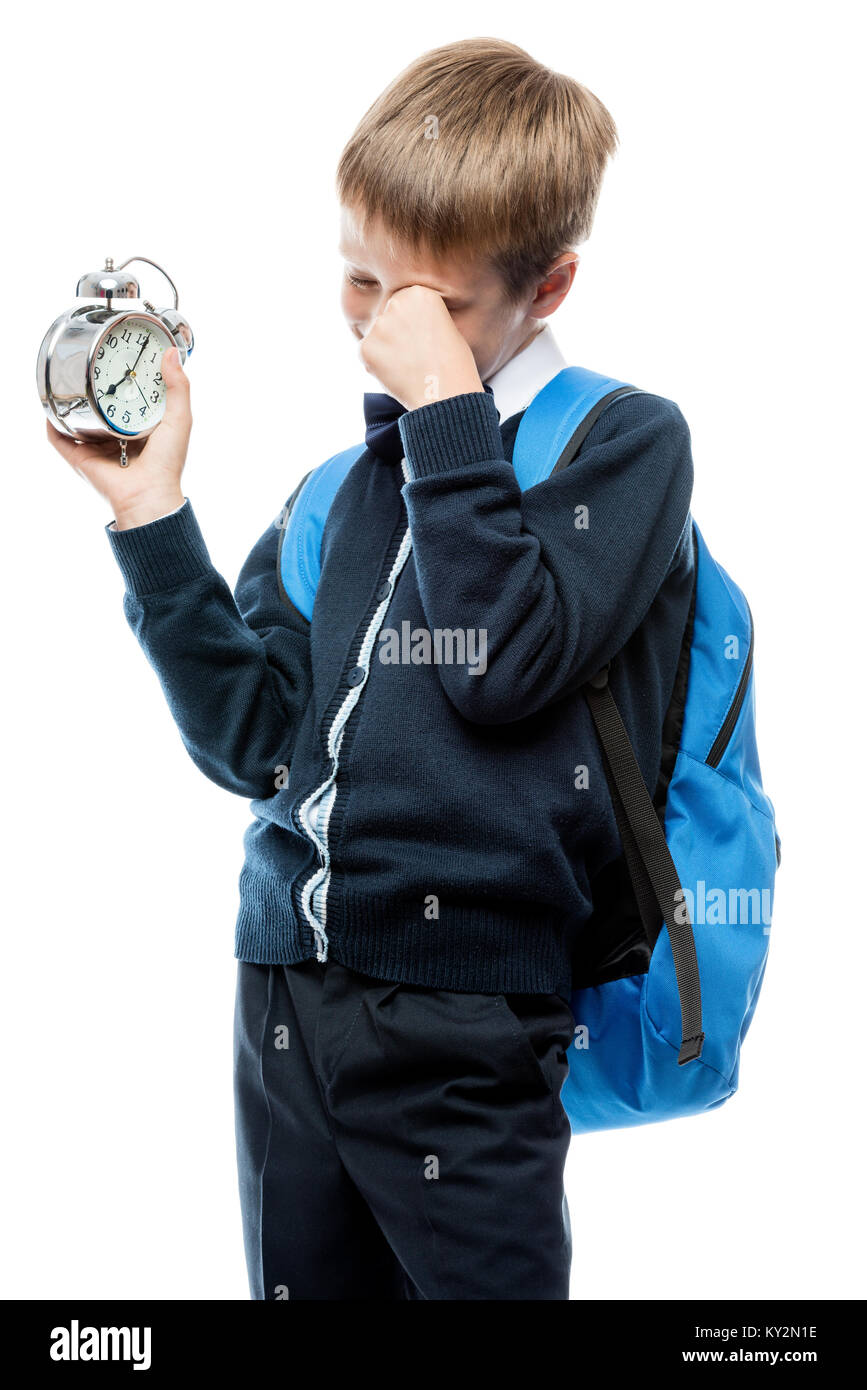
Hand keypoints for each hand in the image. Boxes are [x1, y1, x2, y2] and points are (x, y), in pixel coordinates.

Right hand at [46, 346, 191, 529]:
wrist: (148, 493)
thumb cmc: (167, 462)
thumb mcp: (179, 418)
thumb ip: (178, 387)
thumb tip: (170, 353)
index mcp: (140, 429)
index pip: (128, 398)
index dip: (125, 378)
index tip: (122, 356)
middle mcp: (116, 437)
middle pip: (101, 407)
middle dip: (94, 387)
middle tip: (90, 363)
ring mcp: (96, 447)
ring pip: (78, 419)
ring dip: (71, 401)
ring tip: (66, 377)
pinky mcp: (79, 457)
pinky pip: (59, 437)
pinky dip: (52, 422)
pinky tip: (49, 404)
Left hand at [359, 285, 483, 410]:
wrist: (447, 394)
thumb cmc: (455, 366)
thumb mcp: (447, 328)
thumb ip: (422, 319)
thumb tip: (405, 326)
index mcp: (420, 293)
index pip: (404, 304)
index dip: (412, 326)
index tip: (422, 342)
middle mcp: (396, 303)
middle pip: (388, 317)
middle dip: (395, 335)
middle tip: (414, 358)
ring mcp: (379, 326)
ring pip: (376, 337)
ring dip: (386, 351)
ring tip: (409, 369)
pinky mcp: (366, 347)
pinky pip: (366, 354)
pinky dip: (377, 366)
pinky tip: (398, 376)